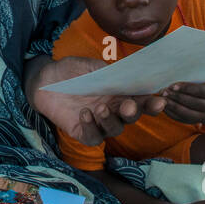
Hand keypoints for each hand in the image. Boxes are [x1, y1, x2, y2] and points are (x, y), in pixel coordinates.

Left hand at [29, 57, 166, 145]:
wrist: (44, 79)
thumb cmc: (72, 71)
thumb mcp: (91, 66)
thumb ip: (110, 72)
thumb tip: (131, 74)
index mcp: (119, 94)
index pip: (141, 101)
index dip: (152, 103)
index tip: (160, 100)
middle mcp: (113, 110)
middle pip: (131, 117)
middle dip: (133, 113)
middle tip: (128, 105)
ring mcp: (98, 123)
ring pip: (114, 129)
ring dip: (110, 120)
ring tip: (100, 108)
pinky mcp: (82, 132)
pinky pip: (92, 137)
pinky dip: (91, 128)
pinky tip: (84, 114)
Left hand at [161, 82, 204, 124]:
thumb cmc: (201, 88)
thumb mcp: (201, 82)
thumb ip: (190, 82)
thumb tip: (172, 81)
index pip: (200, 90)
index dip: (186, 88)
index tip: (173, 86)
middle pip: (194, 103)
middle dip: (177, 97)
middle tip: (164, 91)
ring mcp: (204, 117)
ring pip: (187, 113)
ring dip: (173, 106)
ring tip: (163, 98)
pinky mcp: (194, 122)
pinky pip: (181, 119)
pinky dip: (171, 112)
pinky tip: (163, 105)